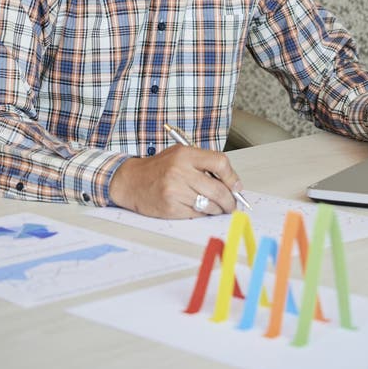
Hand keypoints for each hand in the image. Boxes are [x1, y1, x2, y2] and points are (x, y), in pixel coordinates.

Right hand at [108, 144, 243, 217]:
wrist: (131, 181)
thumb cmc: (159, 168)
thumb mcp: (180, 155)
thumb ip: (204, 164)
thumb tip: (232, 183)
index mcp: (185, 154)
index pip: (220, 163)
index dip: (233, 177)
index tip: (236, 187)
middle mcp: (180, 171)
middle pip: (218, 189)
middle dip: (230, 201)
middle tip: (232, 205)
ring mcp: (175, 190)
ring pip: (209, 205)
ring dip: (218, 209)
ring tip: (217, 208)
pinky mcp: (170, 208)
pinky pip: (196, 214)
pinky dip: (202, 214)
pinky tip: (199, 209)